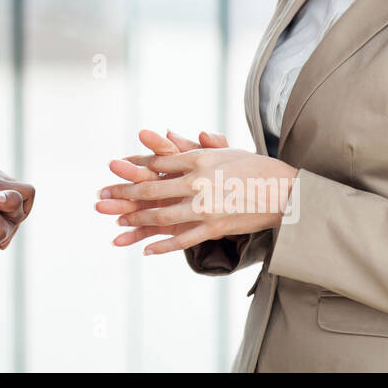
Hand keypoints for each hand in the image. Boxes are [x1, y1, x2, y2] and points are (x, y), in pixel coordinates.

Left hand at [98, 141, 296, 253]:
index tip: (113, 168)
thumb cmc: (254, 168)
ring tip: (119, 223)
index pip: (157, 163)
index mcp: (199, 159)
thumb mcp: (223, 151)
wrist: (284, 192)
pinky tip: (147, 249)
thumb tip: (164, 138)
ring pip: (163, 216)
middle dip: (124, 194)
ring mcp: (205, 207)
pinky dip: (163, 246)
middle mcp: (198, 181)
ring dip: (138, 220)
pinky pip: (183, 239)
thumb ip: (192, 148)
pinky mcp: (215, 227)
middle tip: (102, 198)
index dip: (133, 167)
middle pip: (152, 188)